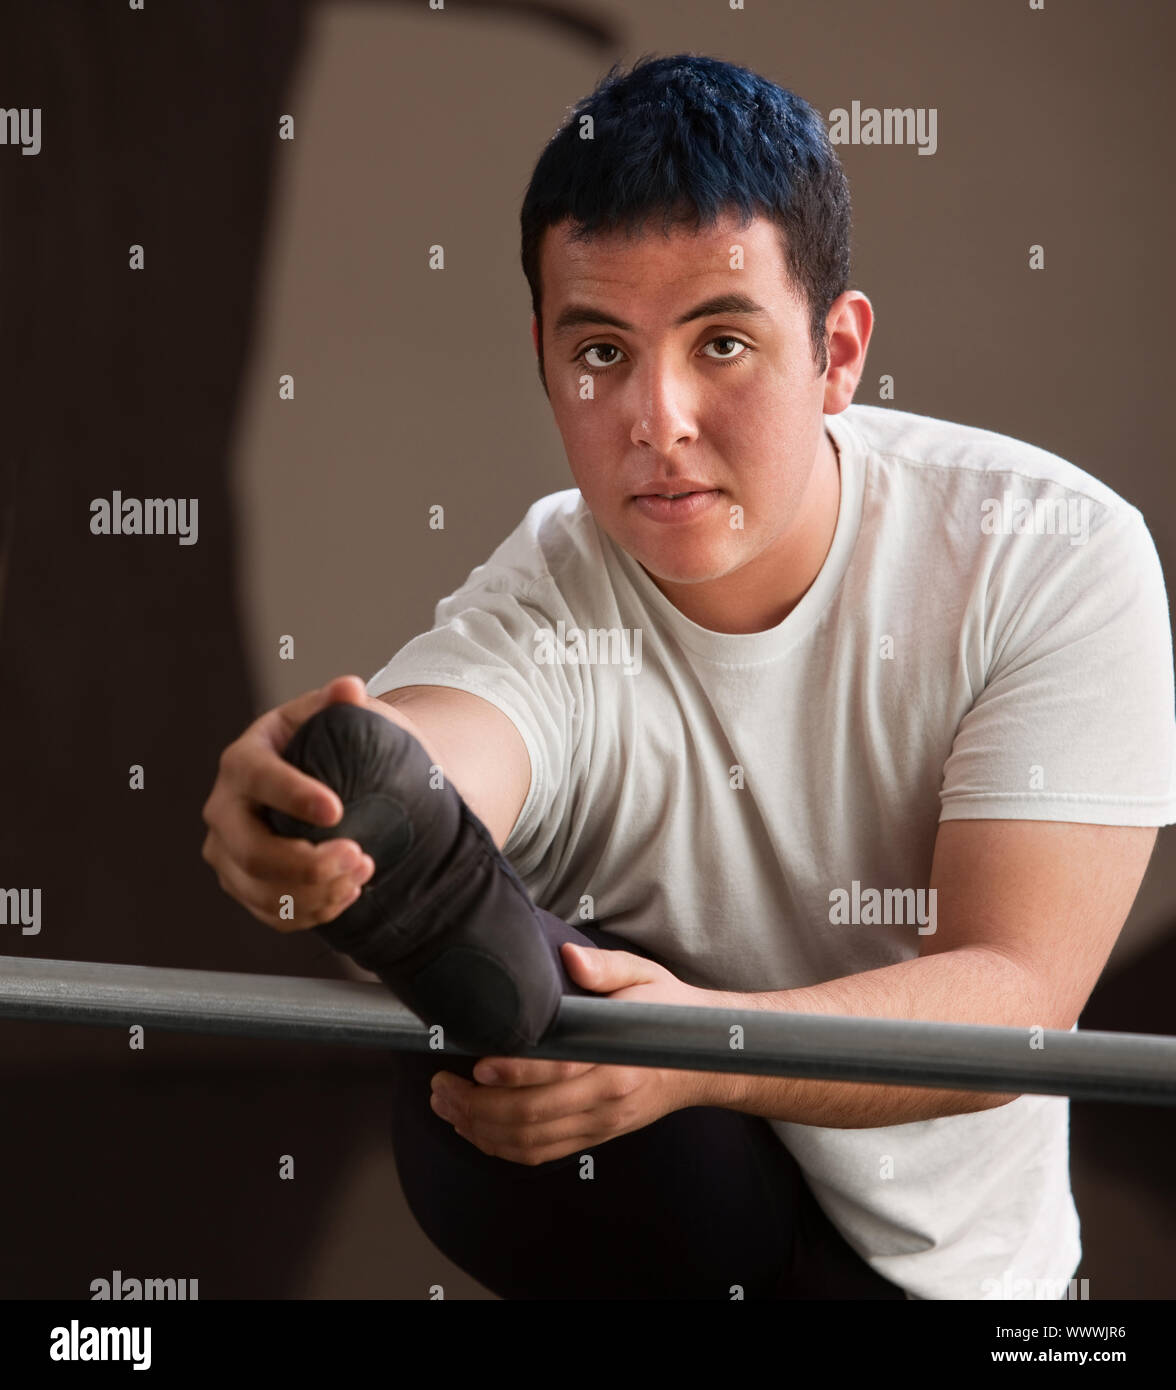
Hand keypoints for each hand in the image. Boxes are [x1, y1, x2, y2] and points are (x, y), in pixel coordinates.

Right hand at [200, 675, 379, 930]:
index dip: (293, 796)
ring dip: (314, 892)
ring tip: (361, 874)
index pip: (258, 779)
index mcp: (242, 761)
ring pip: (259, 889)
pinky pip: (270, 912)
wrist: (324, 782)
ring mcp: (228, 852)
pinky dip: (311, 912)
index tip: (337, 811)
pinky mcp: (243, 884)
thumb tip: (350, 688)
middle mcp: (224, 809)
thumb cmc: (328, 746)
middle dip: (305, 863)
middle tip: (359, 856)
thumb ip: (339, 704)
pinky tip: (346, 894)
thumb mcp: (332, 718)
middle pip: (250, 850)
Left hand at [429, 943, 711, 1164]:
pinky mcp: (595, 1137)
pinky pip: (541, 1152)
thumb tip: (569, 958)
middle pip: (532, 1116)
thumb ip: (606, 968)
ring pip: (530, 1141)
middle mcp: (608, 1099)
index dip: (514, 1072)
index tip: (476, 1062)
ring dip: (480, 1129)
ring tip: (445, 1105)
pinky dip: (500, 1146)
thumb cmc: (669, 1013)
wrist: (705, 1061)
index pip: (559, 1071)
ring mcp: (600, 1123)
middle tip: (440, 1086)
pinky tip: (474, 1126)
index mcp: (619, 1059)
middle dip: (477, 1106)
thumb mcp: (646, 977)